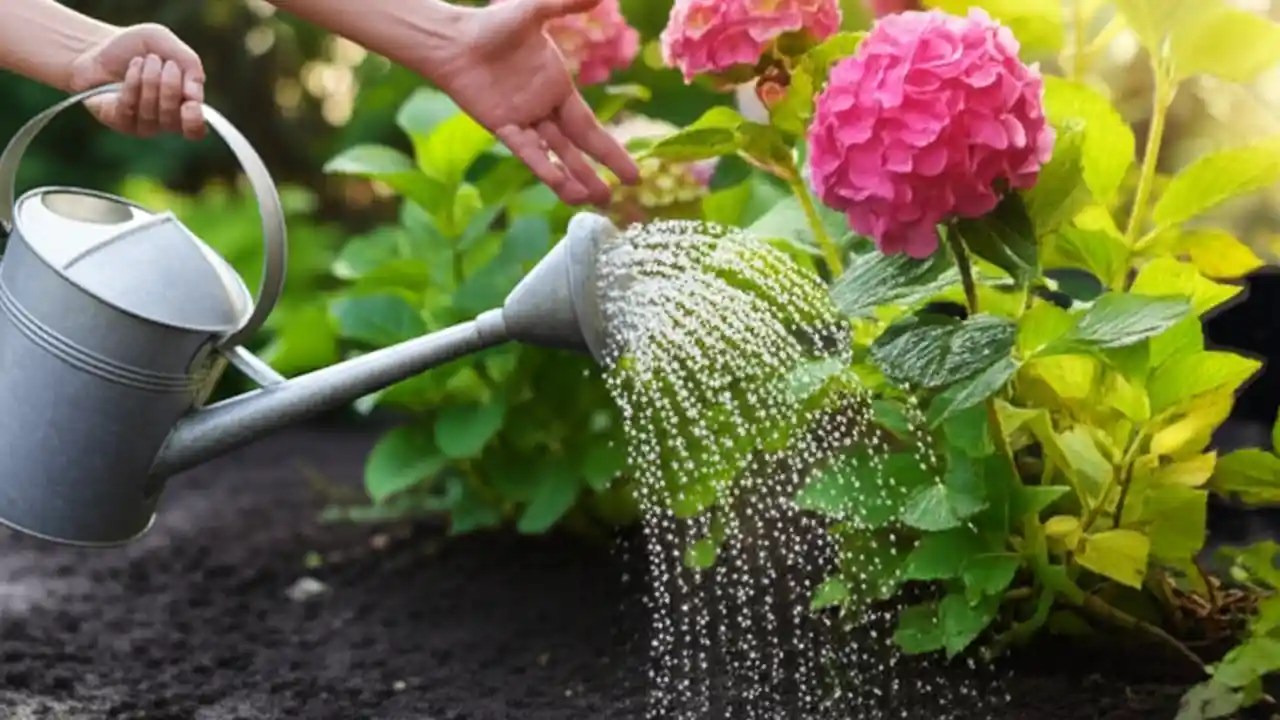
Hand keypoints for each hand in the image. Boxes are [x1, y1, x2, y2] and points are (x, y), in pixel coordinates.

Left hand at [68, 23, 205, 139]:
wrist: (97, 47)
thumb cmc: (136, 47)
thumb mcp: (165, 43)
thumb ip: (190, 63)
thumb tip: (195, 96)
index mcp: (184, 106)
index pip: (196, 130)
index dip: (195, 121)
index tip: (190, 103)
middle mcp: (166, 121)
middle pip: (174, 117)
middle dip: (170, 86)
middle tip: (165, 63)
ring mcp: (142, 124)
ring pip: (151, 112)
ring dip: (149, 80)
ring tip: (144, 60)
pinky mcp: (120, 122)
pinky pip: (130, 107)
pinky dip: (132, 82)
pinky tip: (131, 67)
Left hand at [422, 0, 639, 205]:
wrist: (453, 40)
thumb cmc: (492, 25)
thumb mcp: (533, 12)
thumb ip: (564, 4)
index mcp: (558, 88)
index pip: (591, 128)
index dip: (611, 151)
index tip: (633, 172)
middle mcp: (544, 109)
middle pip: (577, 147)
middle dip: (598, 171)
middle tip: (618, 198)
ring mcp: (524, 121)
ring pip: (554, 156)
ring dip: (572, 178)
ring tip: (593, 200)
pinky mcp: (501, 126)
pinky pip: (527, 151)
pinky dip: (543, 167)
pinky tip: (561, 187)